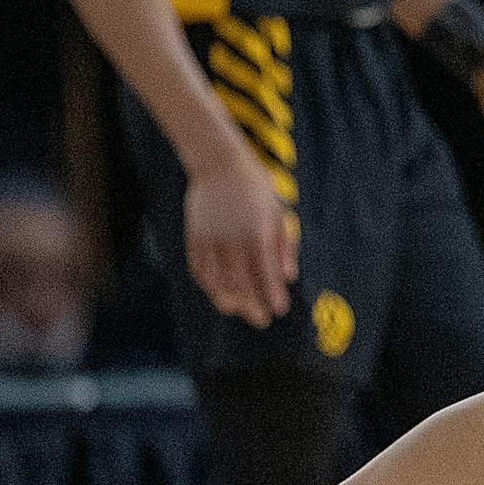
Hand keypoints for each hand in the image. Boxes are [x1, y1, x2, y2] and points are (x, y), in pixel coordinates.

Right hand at [184, 155, 296, 327]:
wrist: (218, 164)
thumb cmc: (255, 189)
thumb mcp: (278, 213)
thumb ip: (284, 247)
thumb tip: (288, 277)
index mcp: (257, 234)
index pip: (265, 274)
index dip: (272, 295)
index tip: (279, 310)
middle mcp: (232, 240)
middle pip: (240, 283)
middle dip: (252, 305)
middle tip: (261, 320)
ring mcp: (210, 239)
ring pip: (217, 280)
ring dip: (228, 299)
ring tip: (238, 311)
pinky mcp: (195, 237)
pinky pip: (199, 268)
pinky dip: (208, 284)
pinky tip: (217, 292)